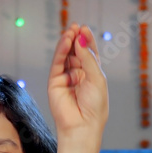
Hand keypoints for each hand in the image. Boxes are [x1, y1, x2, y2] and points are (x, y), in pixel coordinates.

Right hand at [47, 24, 108, 143]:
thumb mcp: (96, 78)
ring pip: (66, 56)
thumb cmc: (95, 106)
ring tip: (71, 31)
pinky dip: (61, 51)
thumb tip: (80, 40)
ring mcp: (66, 78)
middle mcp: (79, 75)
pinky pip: (58, 63)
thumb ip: (87, 58)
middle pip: (76, 52)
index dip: (87, 41)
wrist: (82, 125)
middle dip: (76, 39)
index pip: (89, 54)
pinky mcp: (55, 82)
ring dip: (68, 43)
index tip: (85, 28)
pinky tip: (66, 41)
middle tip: (76, 27)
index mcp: (92, 75)